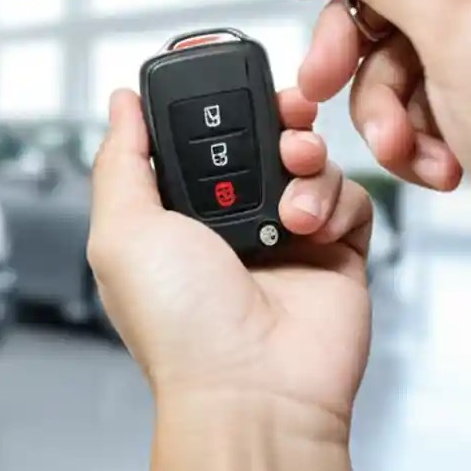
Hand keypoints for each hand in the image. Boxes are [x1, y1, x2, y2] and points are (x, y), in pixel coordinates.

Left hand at [87, 88, 372, 434]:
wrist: (253, 389)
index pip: (196, 139)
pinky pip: (349, 199)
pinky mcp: (336, 255)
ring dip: (304, 161)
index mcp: (173, 218)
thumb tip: (122, 103)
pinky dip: (335, 201)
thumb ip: (121, 159)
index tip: (228, 81)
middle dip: (273, 119)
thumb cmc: (180, 324)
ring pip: (307, 161)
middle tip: (285, 112)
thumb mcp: (122, 231)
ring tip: (290, 193)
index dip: (213, 108)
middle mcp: (229, 225)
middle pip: (259, 140)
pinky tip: (312, 227)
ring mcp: (285, 238)